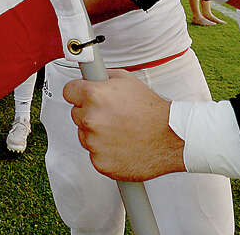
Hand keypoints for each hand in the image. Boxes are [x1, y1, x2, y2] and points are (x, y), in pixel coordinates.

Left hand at [63, 69, 186, 181]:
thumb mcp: (126, 80)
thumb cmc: (152, 110)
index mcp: (94, 95)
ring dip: (97, 134)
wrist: (171, 137)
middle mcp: (91, 118)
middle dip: (90, 113)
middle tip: (112, 115)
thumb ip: (102, 77)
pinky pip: (94, 155)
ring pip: (85, 135)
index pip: (68, 91)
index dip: (78, 93)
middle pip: (76, 114)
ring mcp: (94, 142)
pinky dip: (105, 152)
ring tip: (121, 131)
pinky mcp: (100, 162)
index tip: (83, 96)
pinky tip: (122, 145)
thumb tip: (88, 76)